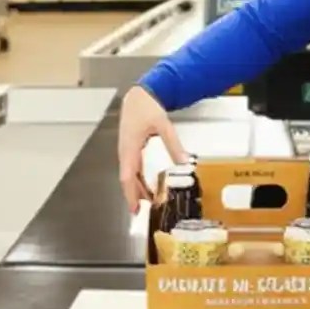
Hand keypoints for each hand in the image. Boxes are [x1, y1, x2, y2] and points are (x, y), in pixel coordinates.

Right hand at [117, 86, 189, 213]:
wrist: (138, 96)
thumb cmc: (146, 108)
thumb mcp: (163, 125)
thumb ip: (173, 144)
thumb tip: (185, 162)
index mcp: (129, 147)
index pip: (127, 176)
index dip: (130, 194)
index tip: (135, 208)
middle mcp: (124, 151)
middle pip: (127, 179)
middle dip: (134, 196)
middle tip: (144, 211)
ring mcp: (126, 150)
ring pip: (129, 175)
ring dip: (136, 189)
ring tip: (149, 201)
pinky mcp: (130, 149)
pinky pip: (132, 168)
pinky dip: (138, 179)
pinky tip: (147, 186)